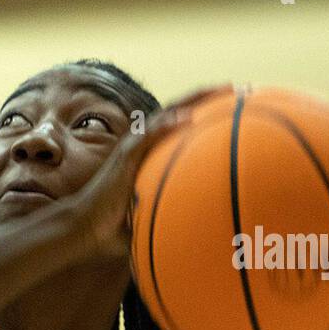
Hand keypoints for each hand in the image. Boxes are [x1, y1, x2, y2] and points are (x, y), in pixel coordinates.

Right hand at [62, 84, 233, 266]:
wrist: (84, 229)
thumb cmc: (113, 230)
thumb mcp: (151, 220)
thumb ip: (172, 220)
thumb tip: (202, 239)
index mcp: (150, 157)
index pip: (181, 129)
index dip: (208, 116)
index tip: (237, 109)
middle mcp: (143, 147)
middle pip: (180, 112)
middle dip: (211, 98)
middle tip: (244, 89)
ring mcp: (133, 149)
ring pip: (168, 114)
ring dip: (196, 100)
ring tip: (225, 90)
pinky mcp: (123, 157)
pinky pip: (147, 136)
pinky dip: (166, 125)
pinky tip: (187, 118)